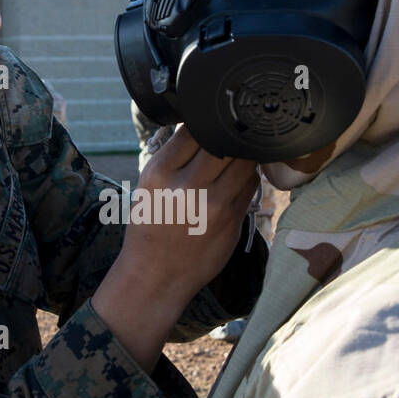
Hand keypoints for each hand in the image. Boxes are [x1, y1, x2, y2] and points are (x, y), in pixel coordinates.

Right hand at [121, 125, 259, 302]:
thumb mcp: (148, 186)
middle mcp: (187, 188)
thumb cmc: (151, 225)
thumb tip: (203, 124)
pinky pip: (250, 185)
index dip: (206, 123)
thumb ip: (173, 157)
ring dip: (245, 155)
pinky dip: (248, 176)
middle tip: (230, 135)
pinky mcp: (233, 221)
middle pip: (225, 143)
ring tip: (235, 157)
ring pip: (245, 163)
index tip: (210, 122)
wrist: (156, 275)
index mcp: (159, 174)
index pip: (193, 131)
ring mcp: (214, 206)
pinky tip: (237, 179)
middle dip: (229, 137)